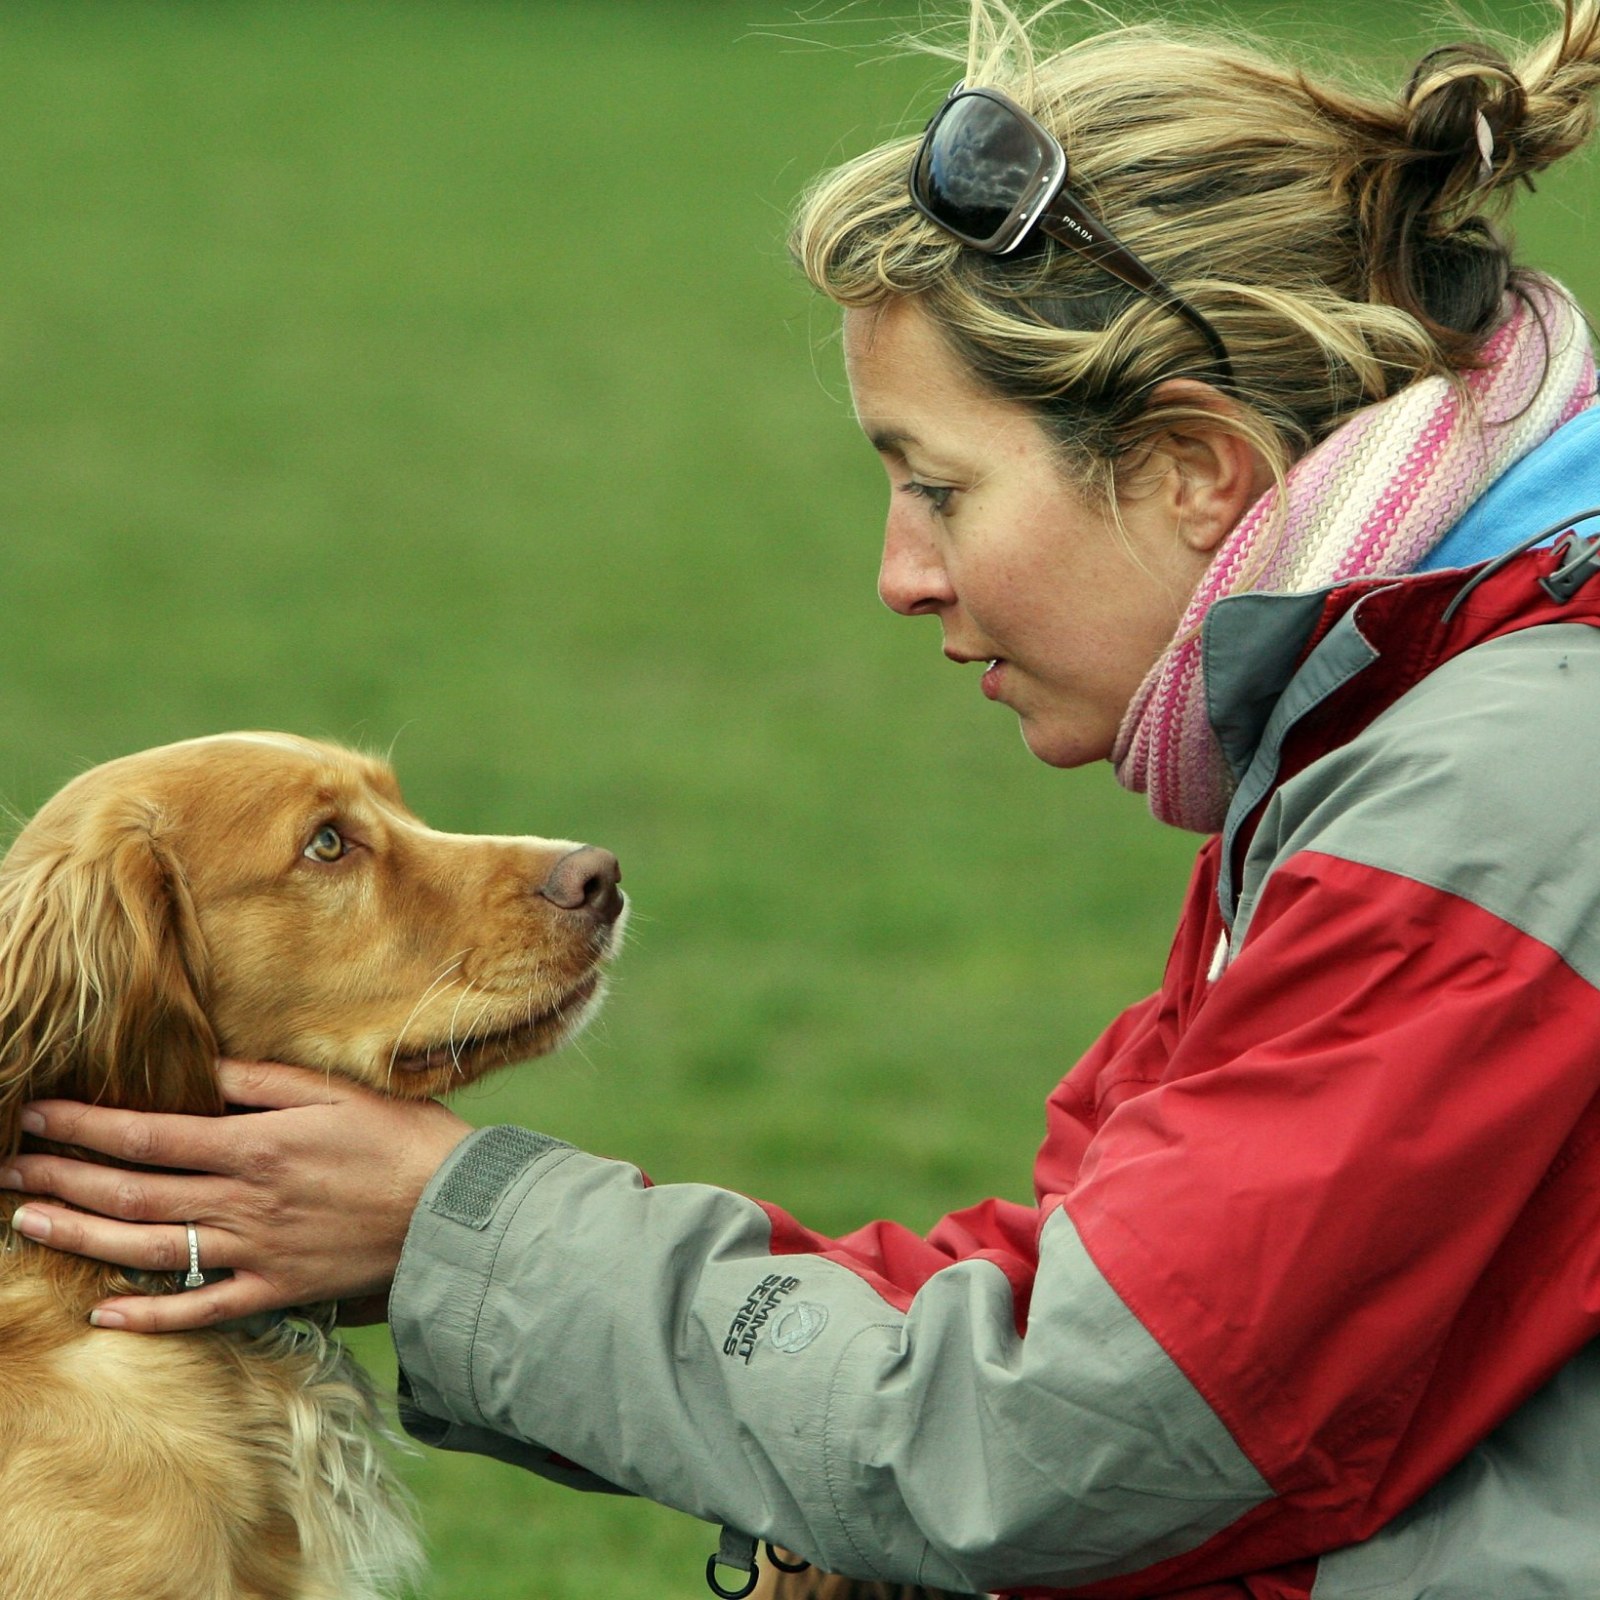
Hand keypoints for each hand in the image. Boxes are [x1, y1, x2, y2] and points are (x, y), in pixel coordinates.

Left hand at [3, 1059, 472, 1331]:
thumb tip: (201, 1074)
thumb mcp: (338, 1093)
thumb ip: (263, 1084)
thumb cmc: (404, 1141)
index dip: (85, 1125)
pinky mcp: (276, 1291)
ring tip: (28, 1220)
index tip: (37, 1114)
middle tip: (7, 1168)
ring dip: (81, 1235)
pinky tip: (102, 1311)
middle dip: (62, 1176)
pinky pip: (199, 1310)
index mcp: (254, 1146)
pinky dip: (147, 1315)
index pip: (147, 1134)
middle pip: (133, 1192)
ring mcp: (254, 1253)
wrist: (456, 1214)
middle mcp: (242, 1202)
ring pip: (148, 1249)